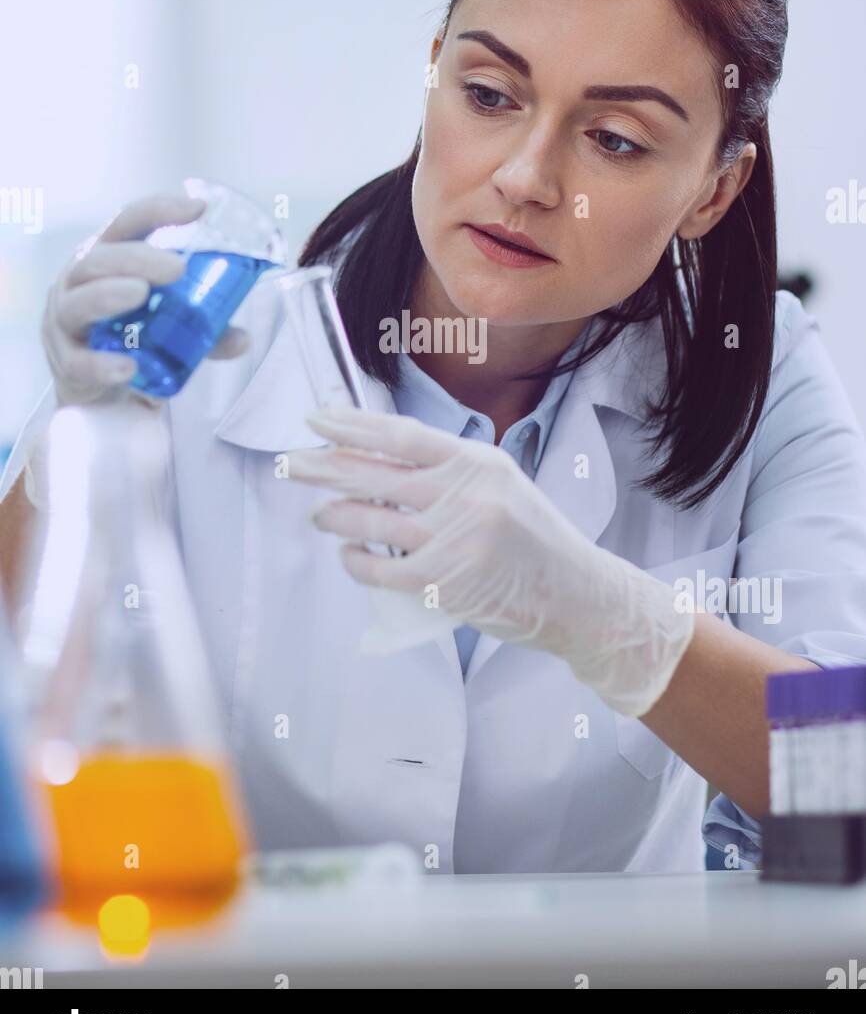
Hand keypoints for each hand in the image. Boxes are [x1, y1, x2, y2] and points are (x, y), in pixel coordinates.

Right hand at [41, 192, 249, 406]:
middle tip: (176, 268)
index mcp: (110, 257)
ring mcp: (65, 318)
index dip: (159, 211)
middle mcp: (80, 280)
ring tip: (140, 293)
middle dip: (137, 258)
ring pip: (79, 301)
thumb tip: (243, 339)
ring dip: (108, 295)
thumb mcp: (169, 324)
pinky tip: (125, 367)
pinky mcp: (64, 360)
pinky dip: (100, 363)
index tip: (198, 208)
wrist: (95, 385)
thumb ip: (205, 330)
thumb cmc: (130, 334)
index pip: (129, 222)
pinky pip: (77, 361)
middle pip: (101, 258)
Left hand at [287, 407, 693, 715]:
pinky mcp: (438, 583)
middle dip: (322, 466)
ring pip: (366, 519)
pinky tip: (349, 554)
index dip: (352, 425)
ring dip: (333, 516)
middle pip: (372, 472)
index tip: (317, 418)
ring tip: (320, 514)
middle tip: (289, 462)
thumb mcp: (499, 484)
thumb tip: (380, 457)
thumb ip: (448, 469)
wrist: (573, 595)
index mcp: (475, 462)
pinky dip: (354, 560)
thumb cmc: (533, 538)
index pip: (400, 435)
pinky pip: (376, 567)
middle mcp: (461, 495)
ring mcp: (449, 539)